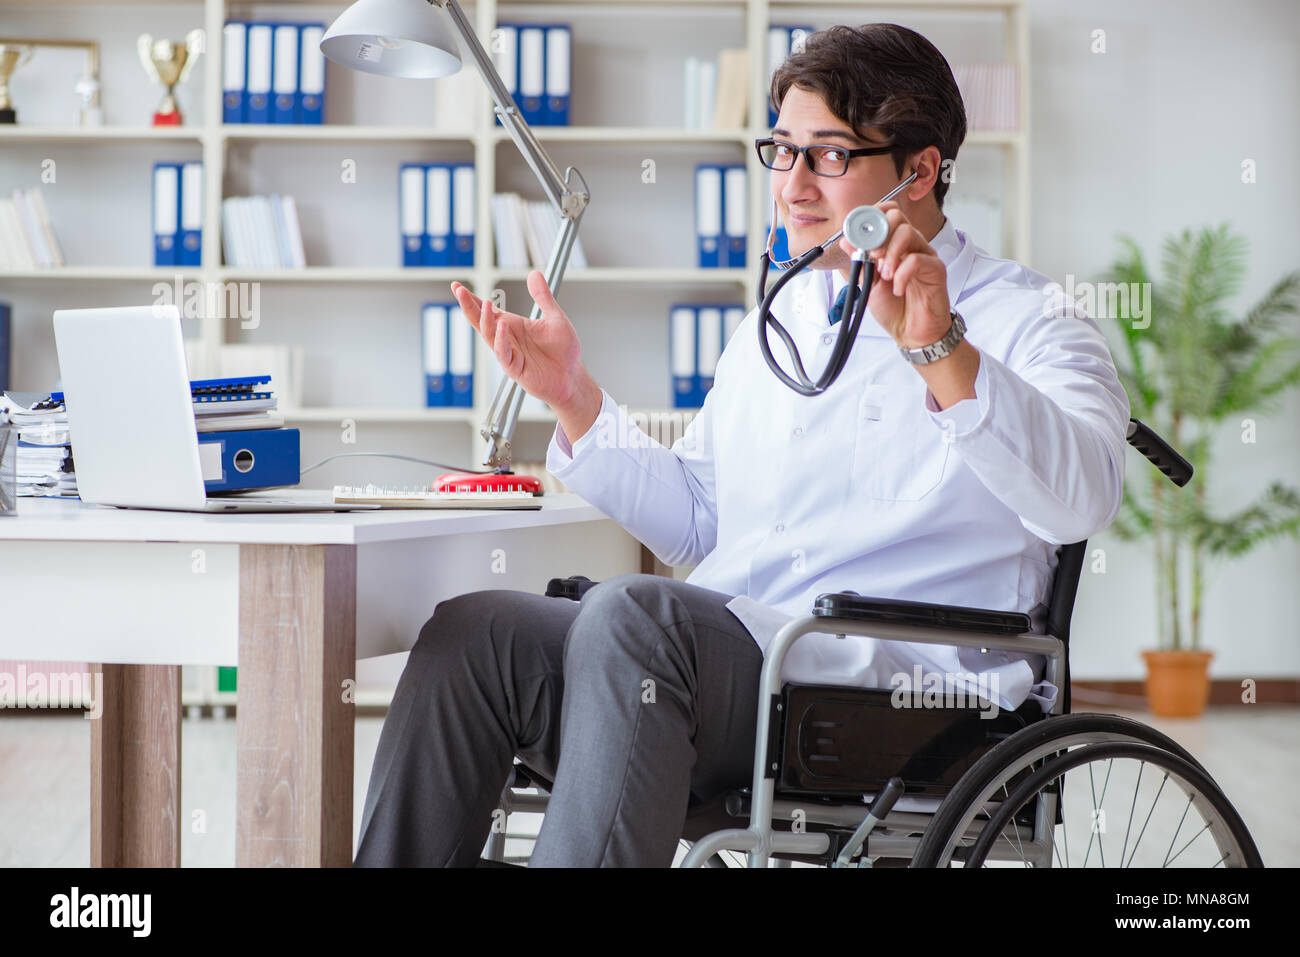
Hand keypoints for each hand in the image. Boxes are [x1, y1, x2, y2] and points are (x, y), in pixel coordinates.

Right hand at [450, 271, 587, 409]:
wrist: (572, 377)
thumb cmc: (563, 351)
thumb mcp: (555, 318)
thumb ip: (543, 297)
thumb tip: (534, 273)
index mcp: (513, 326)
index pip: (487, 310)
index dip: (472, 299)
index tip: (457, 286)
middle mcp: (507, 338)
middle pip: (481, 321)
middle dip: (469, 306)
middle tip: (459, 290)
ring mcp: (509, 353)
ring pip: (489, 335)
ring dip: (485, 320)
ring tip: (485, 303)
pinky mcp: (515, 368)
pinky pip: (503, 353)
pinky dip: (501, 339)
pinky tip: (502, 325)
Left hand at [839, 201, 951, 348]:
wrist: (911, 334)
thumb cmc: (894, 309)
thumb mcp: (869, 284)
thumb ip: (860, 262)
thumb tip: (846, 241)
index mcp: (894, 245)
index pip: (885, 215)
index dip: (869, 219)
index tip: (857, 237)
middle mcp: (910, 245)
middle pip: (896, 216)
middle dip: (879, 235)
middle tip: (873, 257)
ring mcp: (924, 254)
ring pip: (907, 232)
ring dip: (890, 254)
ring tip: (885, 276)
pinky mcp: (936, 268)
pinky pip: (917, 260)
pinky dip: (902, 275)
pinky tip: (899, 289)